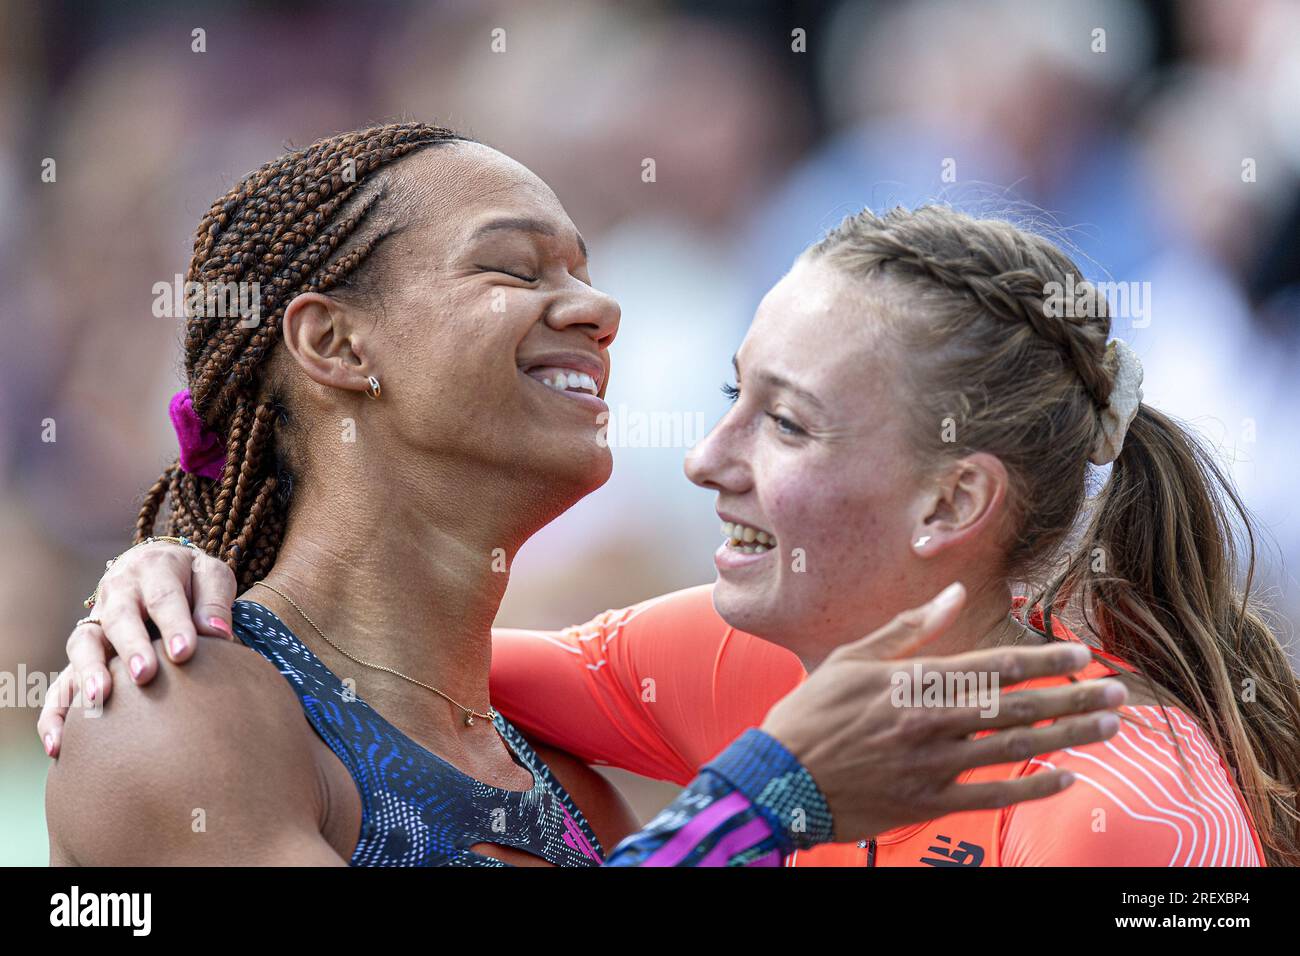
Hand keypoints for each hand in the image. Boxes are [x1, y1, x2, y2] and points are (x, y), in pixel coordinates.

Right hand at [38, 541, 235, 755]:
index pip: (163, 597)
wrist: (156, 568)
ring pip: (82, 646)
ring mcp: (95, 625)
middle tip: (144, 676)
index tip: (185, 653)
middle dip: (130, 648)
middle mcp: (118, 595)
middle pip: (119, 620)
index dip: (174, 624)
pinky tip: (59, 744)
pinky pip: (60, 682)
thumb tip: (218, 634)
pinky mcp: (84, 656)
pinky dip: (56, 712)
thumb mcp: (210, 575)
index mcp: (152, 570)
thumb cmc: (191, 580)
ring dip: (88, 674)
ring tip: (99, 701)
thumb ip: (214, 600)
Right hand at [761, 583, 1125, 841]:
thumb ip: (907, 629)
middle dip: (1073, 698)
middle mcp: (932, 723)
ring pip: (1016, 750)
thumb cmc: (811, 714)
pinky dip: (1034, 788)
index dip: (1042, 659)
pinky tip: (1067, 778)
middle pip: (1018, 708)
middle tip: (1118, 693)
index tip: (1081, 653)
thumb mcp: (851, 659)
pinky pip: (994, 795)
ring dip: (1068, 737)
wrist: (778, 781)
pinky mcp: (929, 803)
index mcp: (914, 683)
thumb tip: (952, 594)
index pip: (994, 667)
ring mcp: (934, 766)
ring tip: (1107, 727)